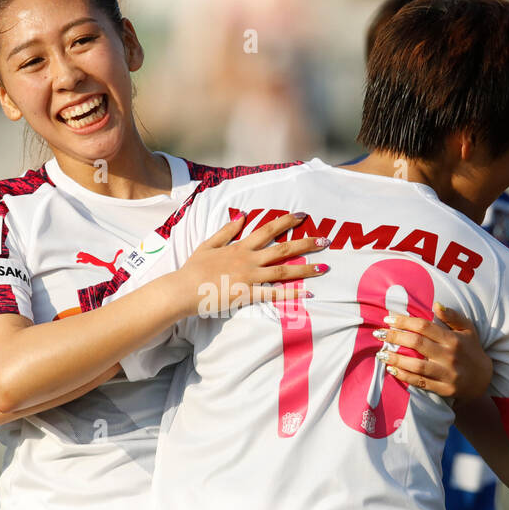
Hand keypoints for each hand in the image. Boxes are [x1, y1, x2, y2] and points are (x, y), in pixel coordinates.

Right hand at [177, 212, 328, 315]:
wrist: (183, 289)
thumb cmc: (194, 268)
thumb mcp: (208, 244)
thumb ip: (227, 230)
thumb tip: (243, 216)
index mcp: (240, 247)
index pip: (268, 230)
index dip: (286, 222)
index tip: (302, 215)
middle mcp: (249, 260)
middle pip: (283, 250)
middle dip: (306, 244)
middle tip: (325, 240)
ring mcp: (249, 277)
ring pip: (283, 272)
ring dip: (306, 269)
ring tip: (324, 267)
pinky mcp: (247, 294)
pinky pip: (274, 294)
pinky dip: (292, 294)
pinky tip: (308, 293)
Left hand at [375, 302, 491, 398]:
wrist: (484, 379)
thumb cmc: (471, 350)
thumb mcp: (467, 330)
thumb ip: (452, 316)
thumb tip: (435, 304)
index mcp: (453, 339)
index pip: (424, 327)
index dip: (405, 321)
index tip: (388, 319)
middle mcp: (449, 356)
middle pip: (417, 344)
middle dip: (394, 337)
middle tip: (378, 334)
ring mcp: (446, 374)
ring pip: (416, 365)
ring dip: (396, 359)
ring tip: (381, 354)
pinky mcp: (443, 389)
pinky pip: (420, 382)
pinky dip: (404, 376)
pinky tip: (391, 370)